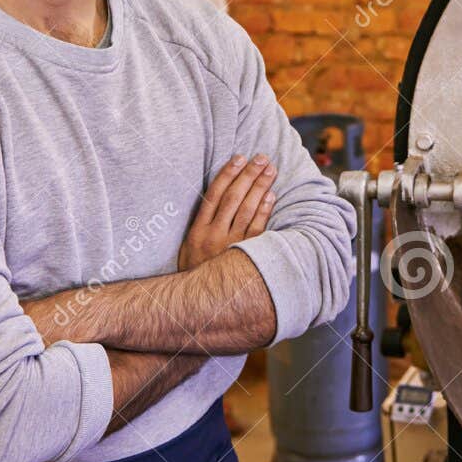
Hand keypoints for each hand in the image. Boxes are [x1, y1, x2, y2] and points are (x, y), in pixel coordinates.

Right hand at [179, 153, 275, 269]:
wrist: (199, 303)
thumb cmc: (196, 271)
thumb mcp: (190, 247)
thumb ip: (202, 224)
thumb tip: (216, 198)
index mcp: (198, 230)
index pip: (213, 195)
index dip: (227, 174)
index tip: (238, 158)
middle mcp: (214, 235)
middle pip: (233, 198)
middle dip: (248, 176)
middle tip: (261, 158)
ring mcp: (230, 245)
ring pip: (247, 210)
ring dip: (260, 188)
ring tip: (270, 171)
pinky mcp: (246, 255)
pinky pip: (257, 229)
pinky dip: (264, 210)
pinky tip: (271, 196)